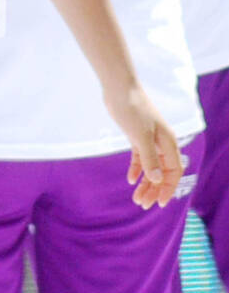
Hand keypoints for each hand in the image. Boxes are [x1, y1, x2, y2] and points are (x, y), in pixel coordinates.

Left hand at [102, 82, 183, 207]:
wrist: (119, 88)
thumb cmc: (132, 109)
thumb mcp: (140, 136)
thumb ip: (149, 158)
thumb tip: (157, 178)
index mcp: (168, 143)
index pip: (174, 172)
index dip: (168, 188)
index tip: (160, 203)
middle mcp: (161, 143)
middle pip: (162, 172)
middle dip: (154, 190)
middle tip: (143, 204)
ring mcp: (149, 140)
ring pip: (151, 167)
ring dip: (145, 183)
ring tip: (136, 198)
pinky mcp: (136, 136)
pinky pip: (139, 157)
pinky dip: (136, 169)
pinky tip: (130, 179)